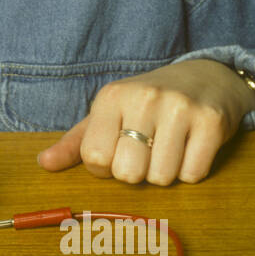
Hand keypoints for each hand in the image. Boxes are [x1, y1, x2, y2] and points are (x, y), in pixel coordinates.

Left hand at [36, 59, 254, 184]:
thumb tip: (43, 164)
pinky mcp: (211, 122)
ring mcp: (180, 108)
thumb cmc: (148, 103)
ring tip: (169, 147)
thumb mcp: (109, 114)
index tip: (118, 151)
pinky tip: (190, 148)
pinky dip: (190, 171)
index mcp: (111, 96)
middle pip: (127, 172)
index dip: (106, 167)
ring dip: (164, 173)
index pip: (95, 158)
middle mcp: (144, 98)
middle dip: (136, 172)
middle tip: (146, 150)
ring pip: (161, 178)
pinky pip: (192, 175)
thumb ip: (76, 142)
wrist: (206, 77)